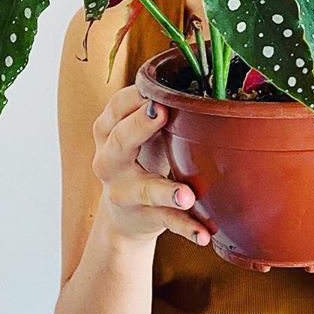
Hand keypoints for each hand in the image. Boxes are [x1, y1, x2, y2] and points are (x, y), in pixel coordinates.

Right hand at [91, 84, 210, 246]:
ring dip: (166, 190)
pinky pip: (167, 221)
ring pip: (144, 188)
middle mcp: (110, 160)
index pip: (117, 106)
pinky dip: (187, 228)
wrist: (126, 213)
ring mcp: (124, 191)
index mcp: (108, 129)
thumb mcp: (143, 129)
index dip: (136, 97)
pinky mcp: (144, 217)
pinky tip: (204, 234)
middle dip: (139, 125)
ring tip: (187, 195)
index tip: (157, 88)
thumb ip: (158, 107)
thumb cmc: (142, 154)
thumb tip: (200, 78)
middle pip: (120, 140)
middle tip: (162, 113)